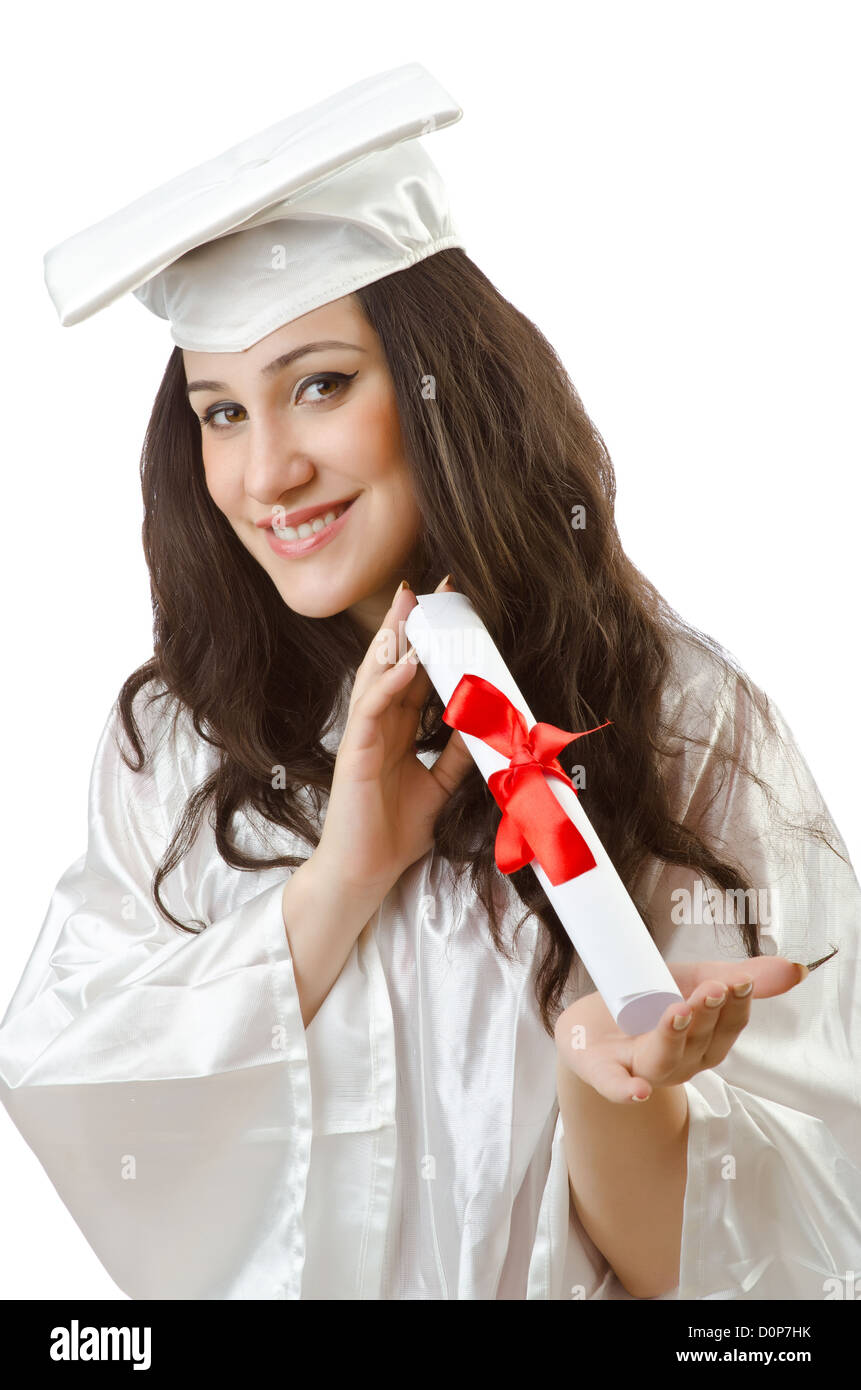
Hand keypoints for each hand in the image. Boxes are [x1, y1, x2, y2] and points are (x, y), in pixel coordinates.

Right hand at [313, 575, 473, 897]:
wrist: (364, 875)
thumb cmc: (392, 834)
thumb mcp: (438, 788)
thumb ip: (454, 756)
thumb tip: (484, 728)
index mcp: (394, 731)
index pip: (412, 674)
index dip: (428, 642)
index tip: (449, 611)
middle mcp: (376, 727)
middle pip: (390, 663)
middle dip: (407, 625)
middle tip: (427, 587)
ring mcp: (361, 737)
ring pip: (375, 677)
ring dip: (393, 640)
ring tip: (410, 606)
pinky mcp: (353, 754)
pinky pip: (369, 710)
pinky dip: (388, 683)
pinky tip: (404, 661)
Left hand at [554, 957, 807, 1102]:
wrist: (589, 1021)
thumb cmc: (648, 1004)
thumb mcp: (692, 981)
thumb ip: (738, 976)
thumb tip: (797, 969)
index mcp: (703, 1043)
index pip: (728, 1027)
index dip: (736, 1005)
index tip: (740, 980)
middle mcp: (679, 1062)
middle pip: (699, 1043)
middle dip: (707, 1015)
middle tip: (711, 987)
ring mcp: (642, 1069)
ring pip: (664, 1060)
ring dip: (673, 1037)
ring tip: (677, 1011)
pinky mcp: (602, 1071)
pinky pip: (616, 1086)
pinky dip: (626, 1091)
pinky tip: (638, 1091)